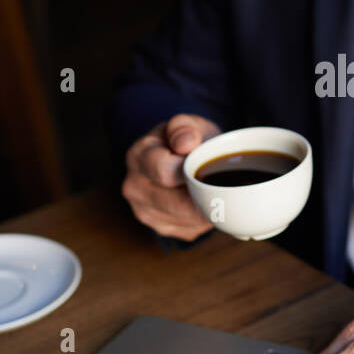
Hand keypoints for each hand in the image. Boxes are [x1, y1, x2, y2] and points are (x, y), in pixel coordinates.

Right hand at [122, 113, 220, 240]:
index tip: (205, 164)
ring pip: (189, 219)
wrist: (180, 158)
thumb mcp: (190, 124)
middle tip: (218, 181)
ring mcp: (144, 211)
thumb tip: (186, 142)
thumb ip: (186, 127)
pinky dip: (204, 218)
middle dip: (204, 193)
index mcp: (138, 156)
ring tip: (209, 187)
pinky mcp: (160, 228)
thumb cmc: (188, 141)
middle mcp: (134, 187)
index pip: (165, 171)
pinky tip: (202, 200)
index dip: (192, 170)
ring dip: (206, 207)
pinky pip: (192, 229)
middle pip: (179, 204)